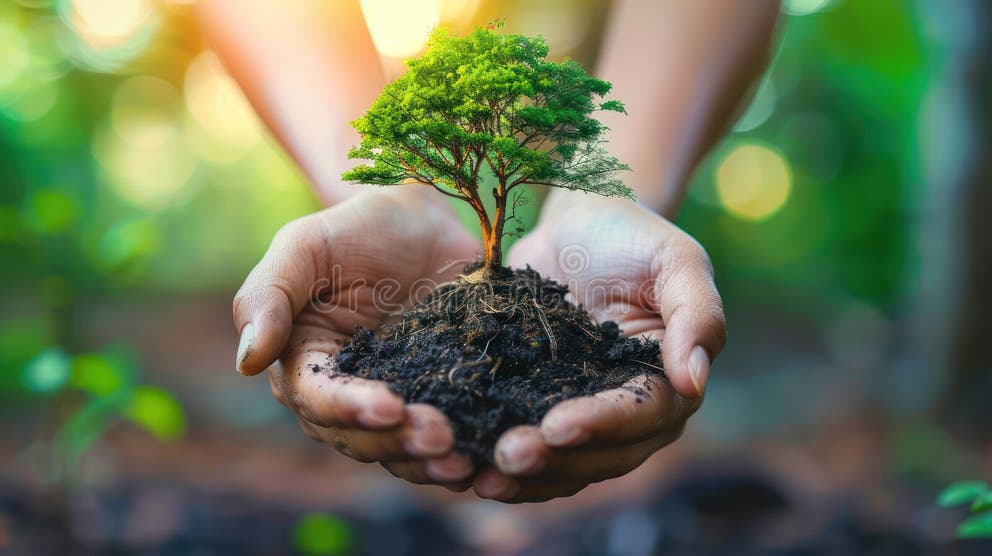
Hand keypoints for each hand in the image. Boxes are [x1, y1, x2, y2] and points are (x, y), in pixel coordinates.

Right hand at [233, 187, 479, 489]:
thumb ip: (268, 297)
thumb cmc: (355, 228)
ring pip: (400, 450)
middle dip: (397, 441)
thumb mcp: (304, 246)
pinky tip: (483, 459)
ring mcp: (397, 401)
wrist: (423, 222)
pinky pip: (446, 438)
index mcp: (303, 364)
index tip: (389, 407)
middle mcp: (344, 396)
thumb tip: (246, 363)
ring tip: (461, 460)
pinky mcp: (440, 399)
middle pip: (360, 438)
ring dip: (428, 461)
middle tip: (439, 435)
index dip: (350, 409)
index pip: (318, 399)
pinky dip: (461, 455)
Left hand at [472, 192, 726, 501]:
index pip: (641, 416)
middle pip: (600, 453)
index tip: (556, 427)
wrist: (579, 225)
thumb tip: (695, 381)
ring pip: (563, 464)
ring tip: (480, 476)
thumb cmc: (633, 236)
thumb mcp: (675, 259)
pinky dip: (501, 464)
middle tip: (507, 455)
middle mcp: (630, 411)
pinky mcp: (540, 406)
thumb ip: (697, 314)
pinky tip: (465, 468)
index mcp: (668, 382)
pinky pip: (529, 447)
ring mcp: (583, 413)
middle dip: (554, 460)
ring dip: (525, 477)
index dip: (601, 426)